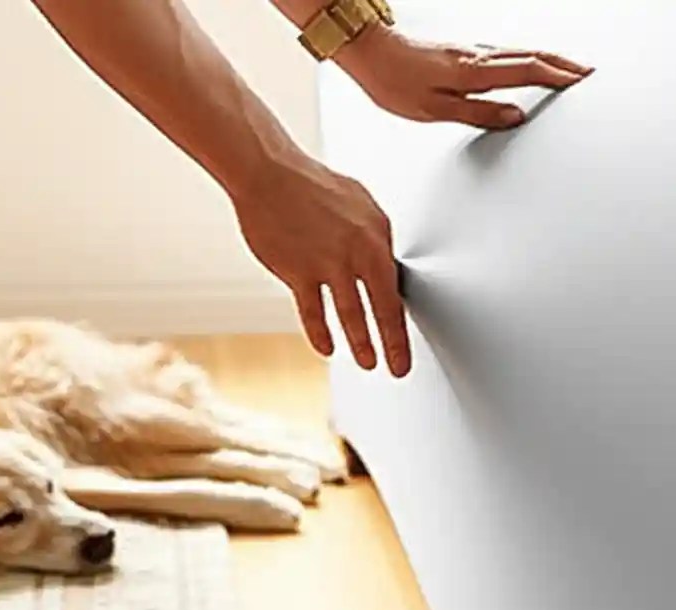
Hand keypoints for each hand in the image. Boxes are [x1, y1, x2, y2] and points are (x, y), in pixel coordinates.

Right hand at [230, 154, 409, 376]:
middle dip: (392, 344)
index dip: (402, 322)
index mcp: (376, 236)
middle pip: (381, 308)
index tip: (406, 345)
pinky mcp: (297, 271)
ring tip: (368, 363)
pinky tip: (327, 347)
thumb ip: (376, 238)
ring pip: (350, 314)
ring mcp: (326, 263)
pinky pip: (312, 311)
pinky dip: (319, 332)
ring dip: (360, 342)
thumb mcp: (360, 203)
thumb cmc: (313, 186)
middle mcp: (356, 252)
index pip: (396, 289)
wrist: (269, 174)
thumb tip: (386, 266)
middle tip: (398, 368)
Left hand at [334, 25, 593, 129]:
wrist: (368, 51)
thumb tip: (515, 117)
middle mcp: (476, 56)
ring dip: (548, 59)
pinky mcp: (463, 52)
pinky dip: (527, 59)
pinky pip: (506, 53)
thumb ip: (477, 114)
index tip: (582, 81)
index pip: (527, 70)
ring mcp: (471, 51)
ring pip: (520, 52)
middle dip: (563, 64)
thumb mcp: (434, 110)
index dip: (557, 76)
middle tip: (587, 73)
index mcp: (474, 71)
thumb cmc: (394, 81)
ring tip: (567, 70)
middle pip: (531, 55)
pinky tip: (528, 65)